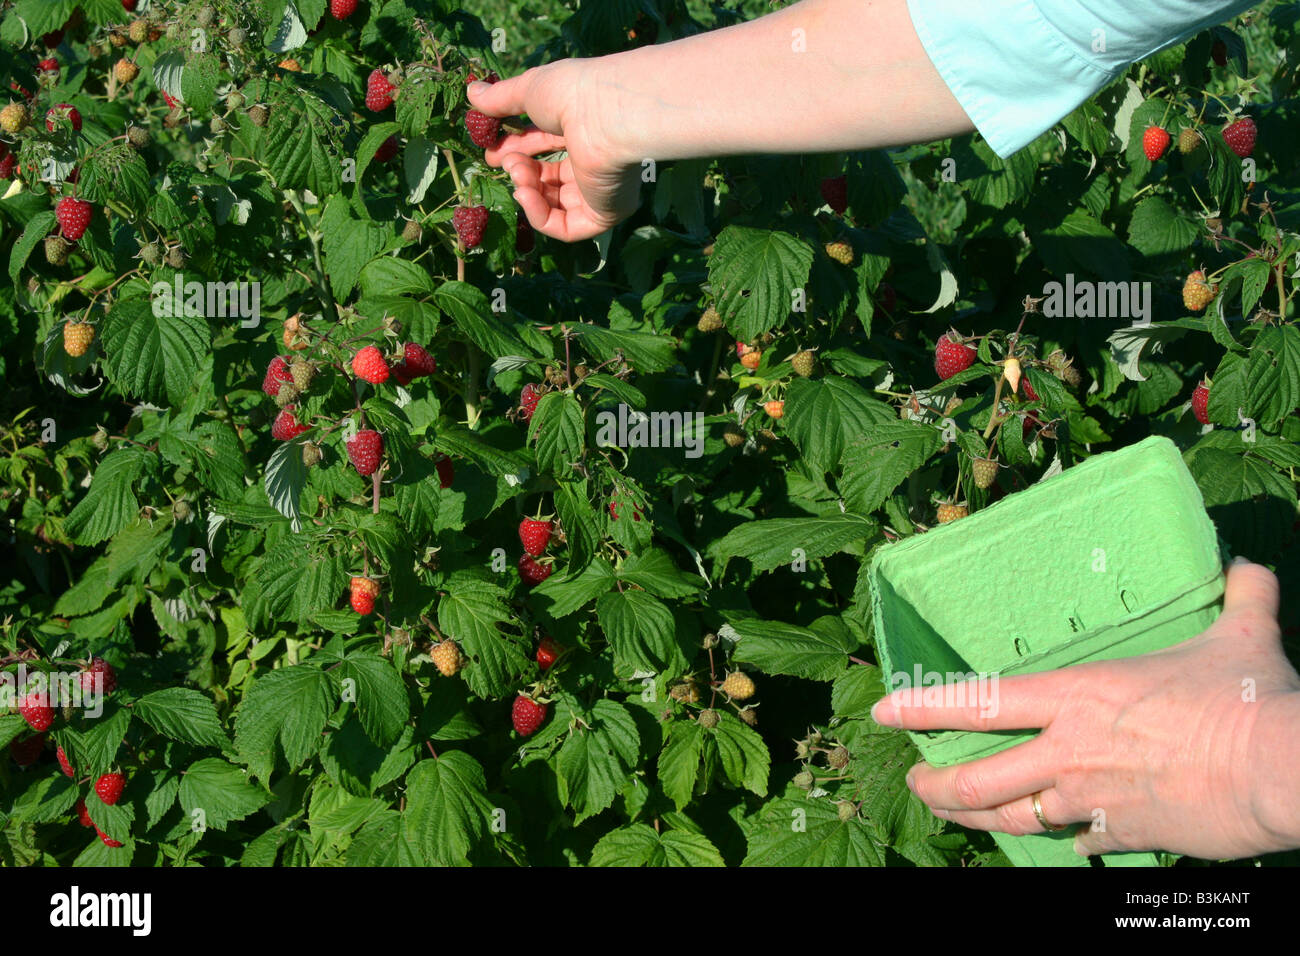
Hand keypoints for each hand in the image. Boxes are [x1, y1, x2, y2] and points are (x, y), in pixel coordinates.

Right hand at [468, 61, 642, 241]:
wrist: (602, 112)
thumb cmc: (570, 94)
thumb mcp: (527, 90)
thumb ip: (501, 98)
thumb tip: (472, 93)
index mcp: (582, 129)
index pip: (547, 146)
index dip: (517, 150)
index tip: (490, 154)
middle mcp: (594, 160)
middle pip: (549, 178)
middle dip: (520, 171)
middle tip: (503, 164)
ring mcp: (600, 190)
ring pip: (555, 204)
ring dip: (526, 190)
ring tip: (517, 173)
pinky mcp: (604, 214)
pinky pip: (566, 227)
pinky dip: (539, 215)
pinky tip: (525, 195)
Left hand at [870, 559, 1299, 858]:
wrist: (1279, 774)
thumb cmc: (1250, 701)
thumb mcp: (1241, 637)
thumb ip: (1238, 597)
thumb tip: (1246, 563)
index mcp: (1077, 697)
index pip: (979, 701)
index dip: (923, 707)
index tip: (883, 711)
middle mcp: (1069, 752)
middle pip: (978, 780)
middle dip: (936, 785)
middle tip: (916, 782)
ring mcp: (1090, 800)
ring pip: (1013, 819)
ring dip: (978, 819)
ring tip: (955, 814)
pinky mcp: (1121, 836)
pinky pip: (1075, 842)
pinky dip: (1063, 838)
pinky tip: (1058, 835)